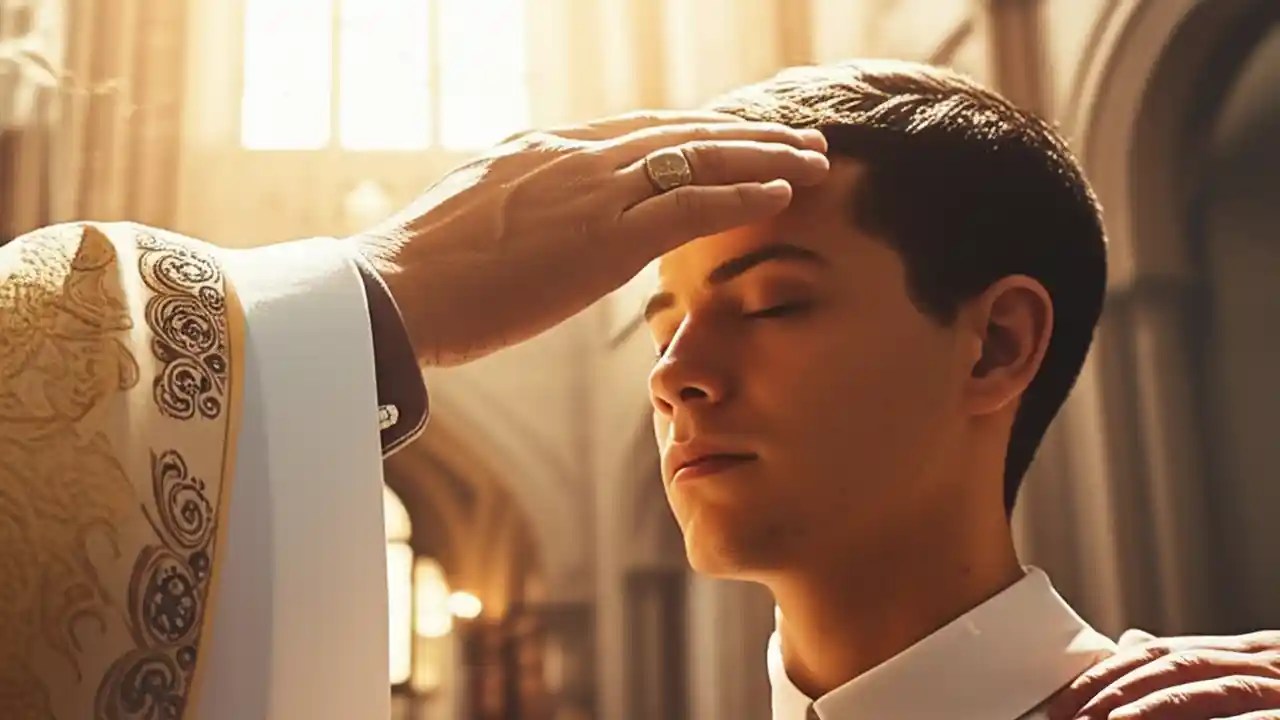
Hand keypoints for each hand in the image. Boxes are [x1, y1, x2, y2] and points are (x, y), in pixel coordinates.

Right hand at [353, 111, 828, 365]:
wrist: (396, 292)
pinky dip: (742, 194)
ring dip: (763, 156)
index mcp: (542, 149)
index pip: (637, 131)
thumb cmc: (420, 273)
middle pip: (679, 131)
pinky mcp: (604, 235)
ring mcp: (591, 190)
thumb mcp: (474, 220)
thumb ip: (520, 212)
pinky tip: (783, 193)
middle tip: (796, 136)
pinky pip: (691, 204)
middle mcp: (574, 155)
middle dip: (745, 133)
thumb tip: (540, 228)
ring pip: (698, 157)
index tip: (732, 136)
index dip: (694, 132)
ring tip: (812, 157)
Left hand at [1047, 629, 1279, 719]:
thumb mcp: (1247, 680)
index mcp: (1247, 653)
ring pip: (1210, 688)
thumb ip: (1194, 665)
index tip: (1062, 703)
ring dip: (1152, 709)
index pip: (1161, 653)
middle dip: (1115, 692)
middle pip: (1176, 666)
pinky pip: (1253, 717)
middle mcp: (1267, 662)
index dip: (1107, 675)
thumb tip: (1132, 641)